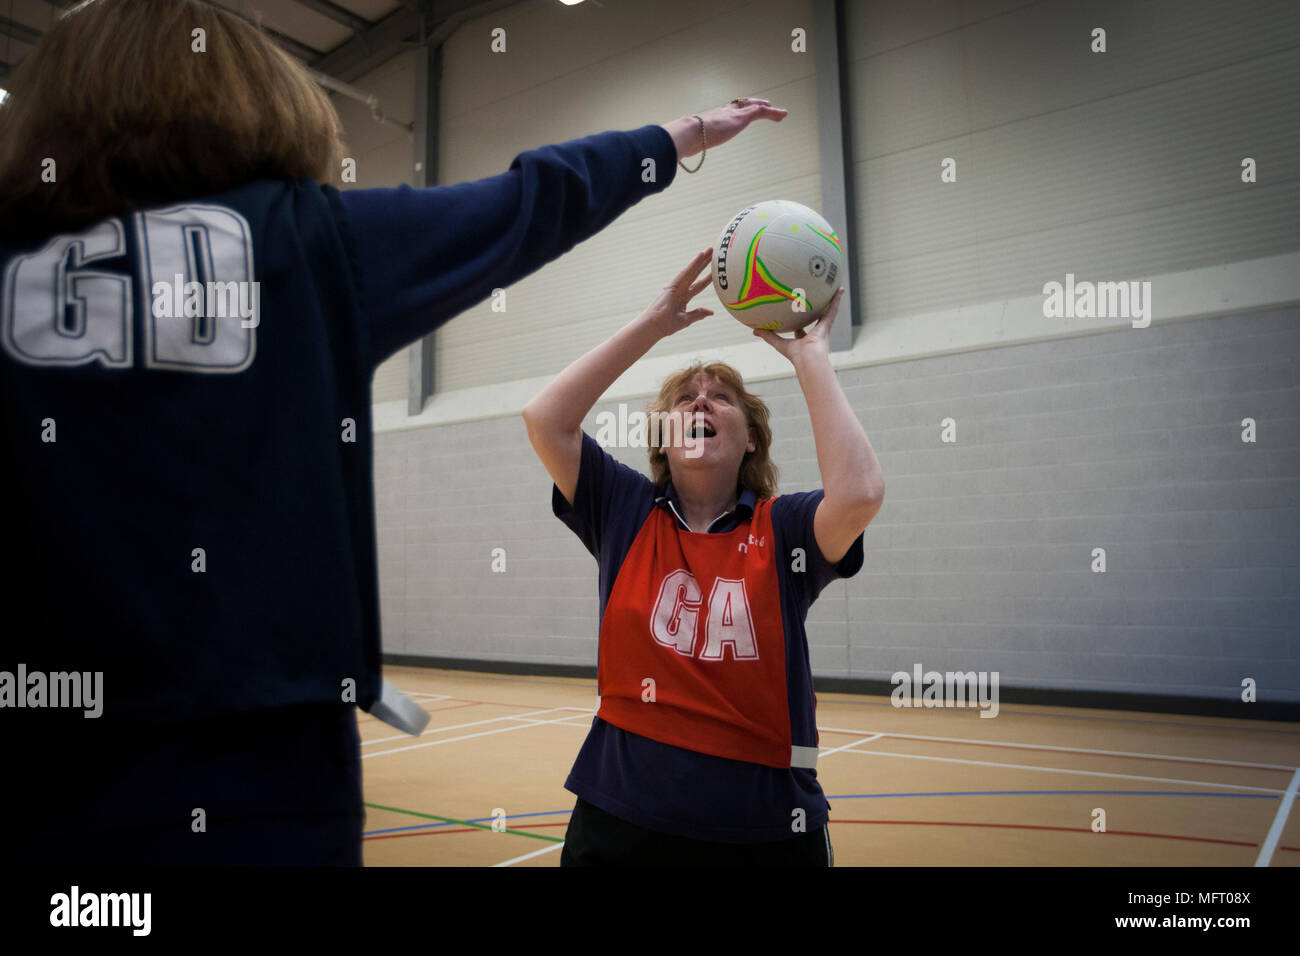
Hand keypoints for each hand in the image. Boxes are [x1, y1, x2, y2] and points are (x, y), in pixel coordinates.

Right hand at [638, 248, 714, 338]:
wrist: (653, 327)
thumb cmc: (666, 325)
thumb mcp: (686, 320)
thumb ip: (698, 314)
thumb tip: (711, 312)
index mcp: (683, 298)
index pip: (699, 285)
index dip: (708, 278)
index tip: (716, 271)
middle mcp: (680, 289)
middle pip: (696, 274)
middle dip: (705, 264)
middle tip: (714, 253)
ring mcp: (676, 286)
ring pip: (692, 270)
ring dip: (701, 260)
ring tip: (710, 249)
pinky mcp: (673, 285)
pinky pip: (686, 272)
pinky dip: (693, 263)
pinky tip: (701, 255)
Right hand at [666, 98, 786, 158]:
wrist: (688, 133)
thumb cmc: (684, 141)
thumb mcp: (686, 145)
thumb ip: (684, 150)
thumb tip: (673, 159)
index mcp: (711, 118)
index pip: (725, 111)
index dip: (734, 109)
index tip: (738, 110)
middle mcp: (723, 113)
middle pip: (741, 105)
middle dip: (752, 104)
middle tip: (762, 105)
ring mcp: (732, 114)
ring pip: (754, 107)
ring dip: (766, 109)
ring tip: (778, 112)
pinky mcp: (741, 117)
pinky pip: (760, 112)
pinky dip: (773, 113)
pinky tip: (782, 115)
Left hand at [752, 287, 844, 366]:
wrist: (808, 359)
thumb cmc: (795, 355)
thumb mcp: (778, 342)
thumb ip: (767, 335)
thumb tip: (754, 330)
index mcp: (804, 339)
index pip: (800, 329)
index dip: (798, 322)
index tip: (795, 315)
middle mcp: (815, 333)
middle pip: (815, 318)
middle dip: (815, 310)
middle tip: (813, 299)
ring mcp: (823, 328)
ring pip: (827, 311)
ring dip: (831, 301)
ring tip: (832, 289)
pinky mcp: (828, 324)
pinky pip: (834, 309)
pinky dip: (837, 299)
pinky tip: (840, 289)